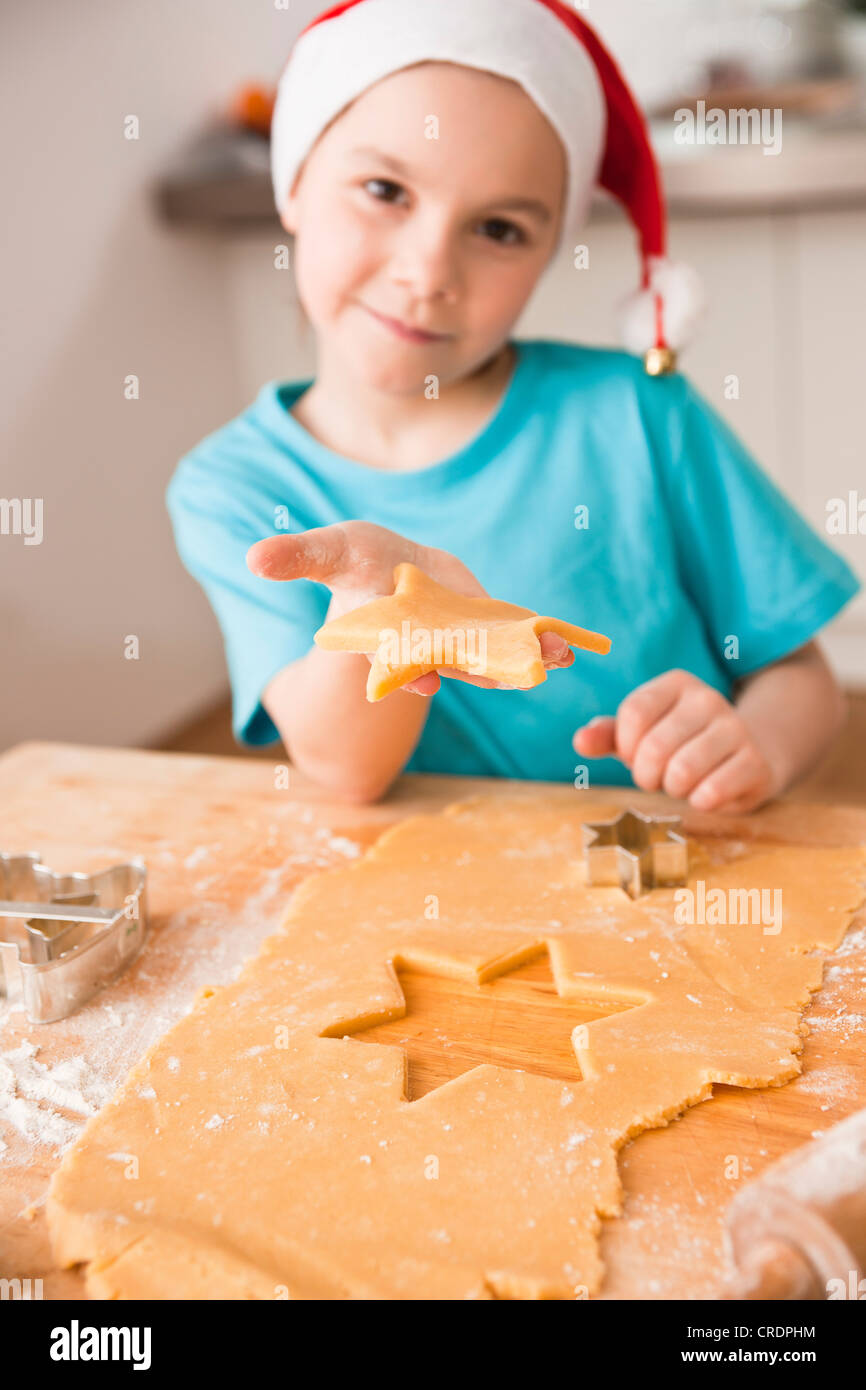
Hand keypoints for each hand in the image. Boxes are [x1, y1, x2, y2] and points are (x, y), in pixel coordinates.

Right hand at [246, 521, 572, 695]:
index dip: (408, 668)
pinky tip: (567, 648)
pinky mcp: (481, 631)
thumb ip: (295, 557)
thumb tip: (251, 559)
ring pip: (487, 657)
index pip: (392, 655)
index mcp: (383, 634)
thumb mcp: (327, 551)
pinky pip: (509, 642)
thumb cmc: (357, 560)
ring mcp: (456, 642)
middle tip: (506, 676)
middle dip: (477, 670)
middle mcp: (422, 647)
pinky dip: (535, 645)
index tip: (426, 679)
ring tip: (554, 659)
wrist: (392, 571)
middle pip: (449, 662)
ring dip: (519, 662)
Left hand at [572, 669, 781, 813]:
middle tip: (657, 777)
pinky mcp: (755, 762)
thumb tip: (580, 741)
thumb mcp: (641, 735)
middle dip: (646, 774)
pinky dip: (699, 801)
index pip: (634, 713)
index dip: (626, 746)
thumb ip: (607, 735)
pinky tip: (705, 793)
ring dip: (673, 789)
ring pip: (682, 771)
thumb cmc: (681, 744)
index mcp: (677, 683)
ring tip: (681, 783)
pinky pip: (711, 792)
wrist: (747, 755)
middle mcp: (709, 699)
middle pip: (654, 747)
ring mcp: (736, 729)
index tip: (634, 755)